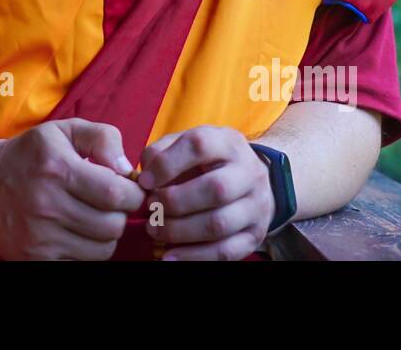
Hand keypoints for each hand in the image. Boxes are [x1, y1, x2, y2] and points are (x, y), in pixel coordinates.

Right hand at [0, 118, 146, 259]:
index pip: (115, 194)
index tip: (126, 188)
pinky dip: (87, 250)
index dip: (132, 194)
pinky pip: (82, 263)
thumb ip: (102, 138)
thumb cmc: (29, 156)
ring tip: (92, 217)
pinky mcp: (35, 259)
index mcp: (57, 169)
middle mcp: (47, 205)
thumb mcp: (62, 131)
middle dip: (120, 214)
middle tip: (109, 203)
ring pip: (103, 249)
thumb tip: (126, 168)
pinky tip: (76, 232)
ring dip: (106, 234)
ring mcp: (39, 238)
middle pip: (113, 225)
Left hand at [138, 125, 274, 260]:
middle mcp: (249, 173)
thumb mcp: (187, 145)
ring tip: (155, 229)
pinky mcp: (255, 235)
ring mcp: (256, 206)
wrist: (251, 179)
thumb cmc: (208, 161)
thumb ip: (161, 153)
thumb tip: (144, 177)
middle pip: (216, 189)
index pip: (199, 146)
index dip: (167, 164)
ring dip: (179, 231)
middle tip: (151, 208)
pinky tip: (169, 256)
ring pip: (219, 224)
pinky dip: (194, 256)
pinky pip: (226, 252)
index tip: (144, 181)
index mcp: (228, 143)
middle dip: (174, 202)